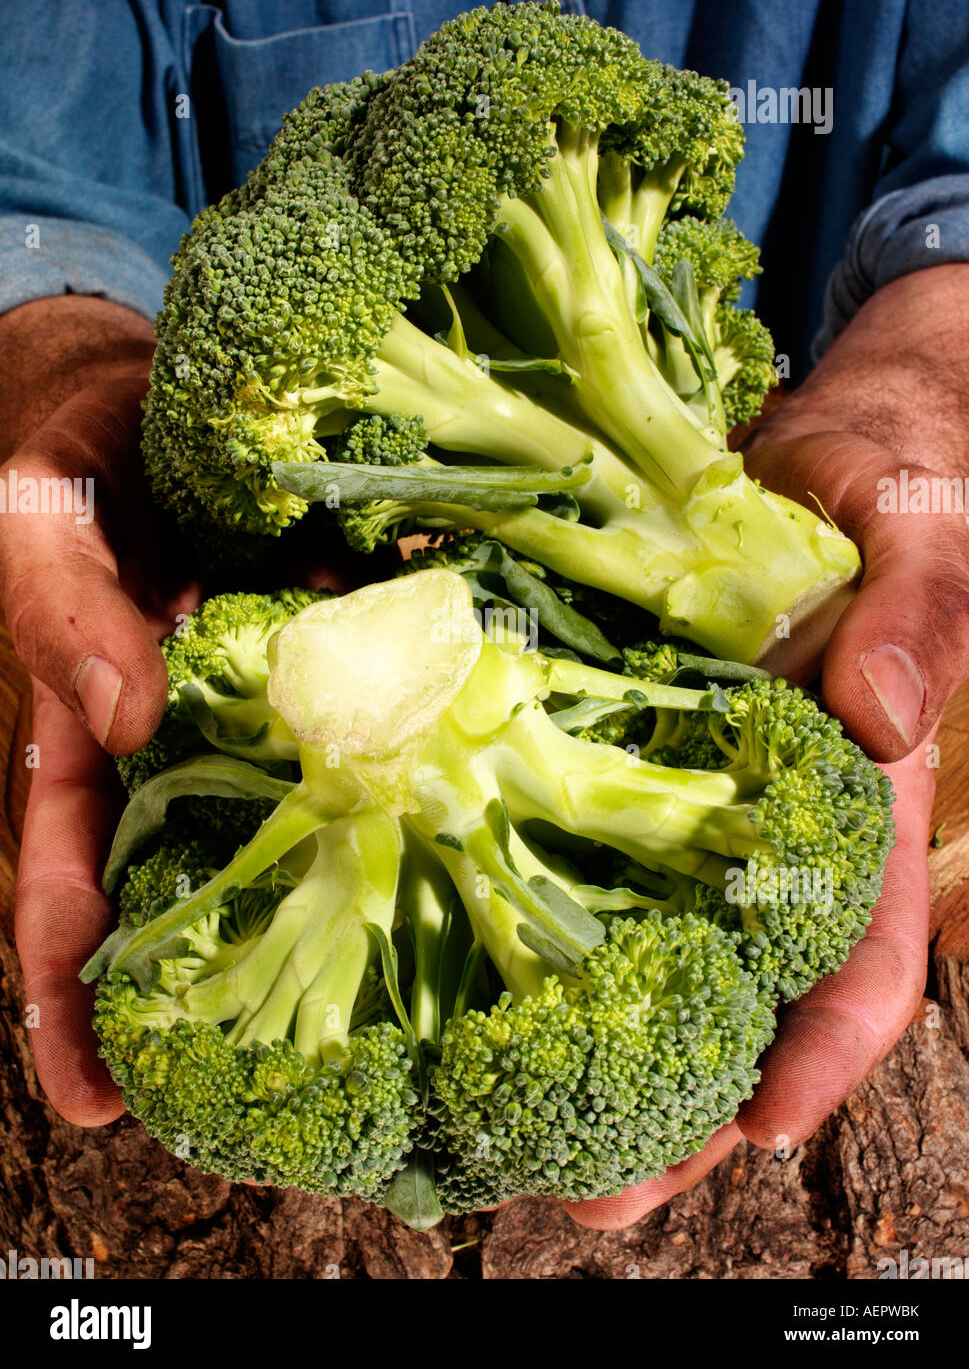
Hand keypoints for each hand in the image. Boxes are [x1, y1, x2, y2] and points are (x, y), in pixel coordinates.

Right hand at [2, 297, 380, 1122]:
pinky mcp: (365, 654)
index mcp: (98, 729)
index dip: (72, 986)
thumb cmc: (79, 449)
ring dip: (348, 902)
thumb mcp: (35, 513)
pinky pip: (399, 724)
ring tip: (397, 1015)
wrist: (180, 385)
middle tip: (260, 1106)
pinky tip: (482, 830)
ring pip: (315, 821)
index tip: (91, 1100)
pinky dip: (431, 777)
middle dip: (218, 991)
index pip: (72, 873)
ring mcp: (290, 704)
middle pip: (202, 883)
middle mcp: (201, 739)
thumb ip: (61, 604)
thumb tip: (127, 720)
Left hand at [563, 265, 968, 1228]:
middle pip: (739, 997)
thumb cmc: (893, 486)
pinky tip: (474, 990)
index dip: (823, 1049)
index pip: (863, 953)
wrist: (808, 449)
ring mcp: (690, 802)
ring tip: (517, 1145)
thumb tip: (886, 721)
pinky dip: (540, 930)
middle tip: (598, 1199)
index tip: (760, 1124)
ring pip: (653, 956)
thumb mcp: (926, 536)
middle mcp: (774, 827)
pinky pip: (580, 860)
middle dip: (681, 1108)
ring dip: (596, 1056)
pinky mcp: (619, 762)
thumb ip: (921, 617)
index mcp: (864, 801)